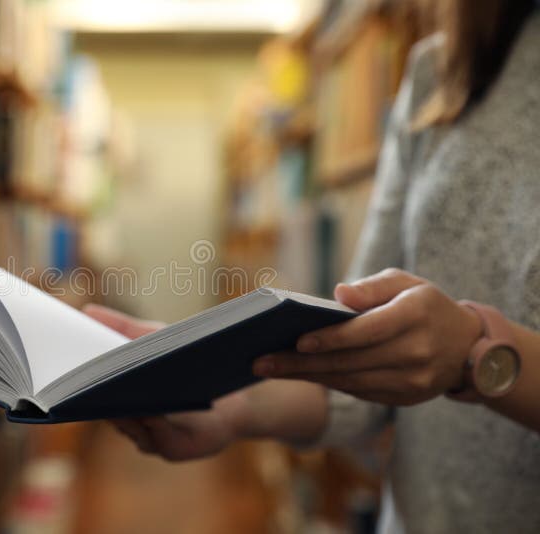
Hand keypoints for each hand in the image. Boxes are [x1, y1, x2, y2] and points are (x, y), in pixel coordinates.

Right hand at [83, 304, 240, 459]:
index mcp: (121, 396)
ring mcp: (149, 438)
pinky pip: (153, 437)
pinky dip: (150, 421)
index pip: (89, 391)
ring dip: (120, 408)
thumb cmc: (192, 362)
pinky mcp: (170, 449)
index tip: (62, 362)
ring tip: (112, 387)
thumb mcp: (155, 338)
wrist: (239, 393)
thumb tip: (86, 310)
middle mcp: (131, 420)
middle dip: (91, 394)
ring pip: (126, 424)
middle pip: (103, 409)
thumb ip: (123, 327)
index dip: (75, 381)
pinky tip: (149, 406)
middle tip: (79, 377)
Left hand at [253, 268, 482, 404]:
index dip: (331, 338)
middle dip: (301, 364)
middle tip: (260, 361)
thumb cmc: (424, 305)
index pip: (367, 331)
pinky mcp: (405, 399)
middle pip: (350, 361)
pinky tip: (298, 375)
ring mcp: (413, 381)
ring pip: (350, 381)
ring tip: (269, 369)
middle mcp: (416, 352)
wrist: (468, 347)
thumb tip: (337, 294)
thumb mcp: (405, 282)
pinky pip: (358, 392)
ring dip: (307, 377)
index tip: (297, 341)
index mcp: (416, 316)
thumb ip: (371, 287)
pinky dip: (326, 383)